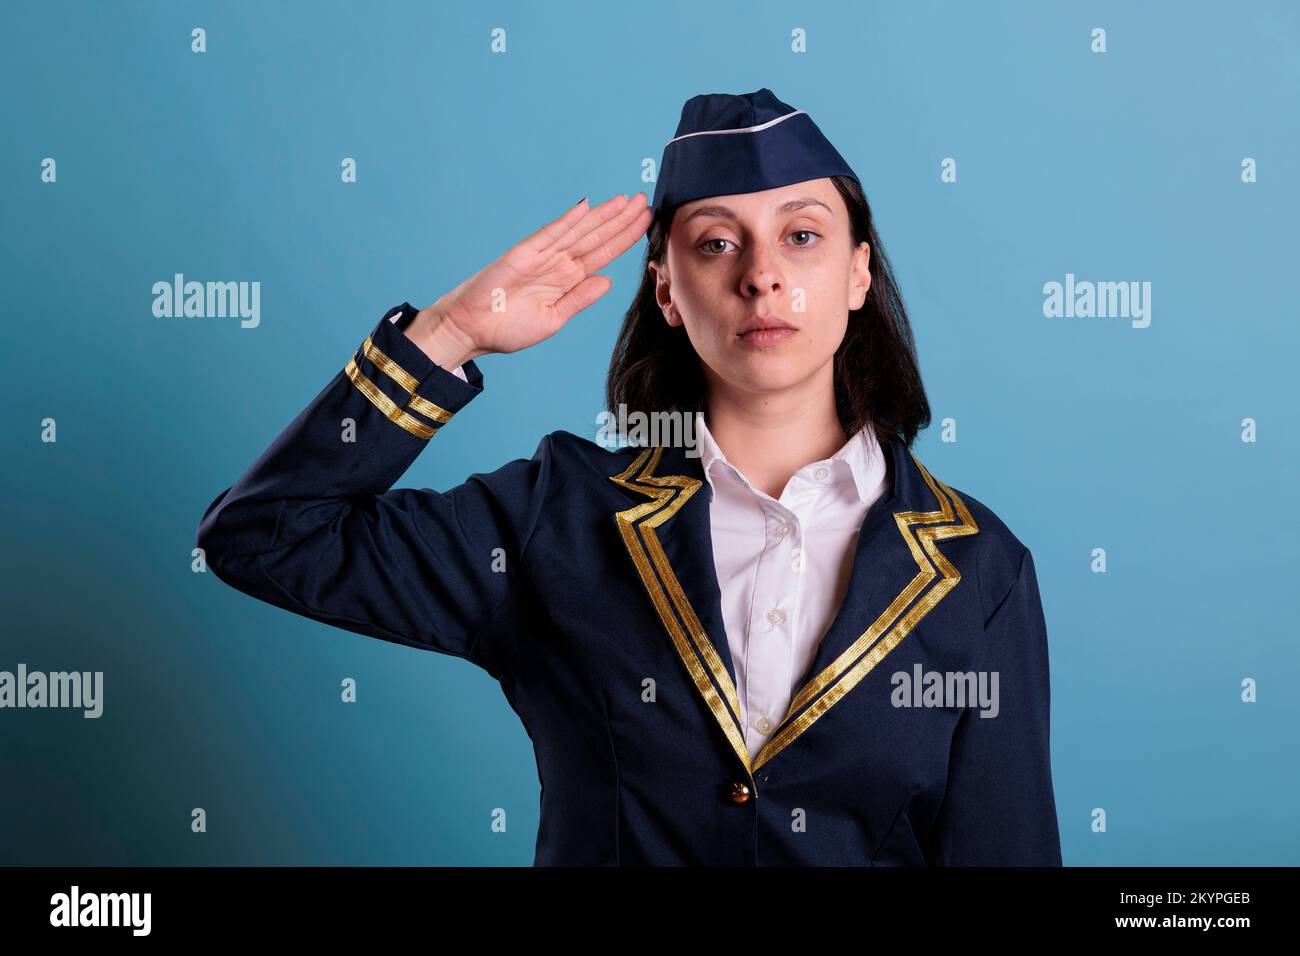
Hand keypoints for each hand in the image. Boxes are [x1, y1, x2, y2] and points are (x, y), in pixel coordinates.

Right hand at [408, 192, 650, 367]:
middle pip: (596, 238)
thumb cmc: (507, 328)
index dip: (624, 238)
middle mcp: (558, 264)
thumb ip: (579, 299)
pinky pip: (548, 235)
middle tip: (643, 201)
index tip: (646, 223)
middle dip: (621, 220)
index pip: (603, 254)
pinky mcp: (522, 254)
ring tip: (625, 200)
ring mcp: (541, 256)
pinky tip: (586, 208)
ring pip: (578, 232)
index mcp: (567, 281)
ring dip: (602, 216)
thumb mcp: (553, 319)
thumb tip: (607, 281)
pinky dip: (567, 221)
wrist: (472, 330)